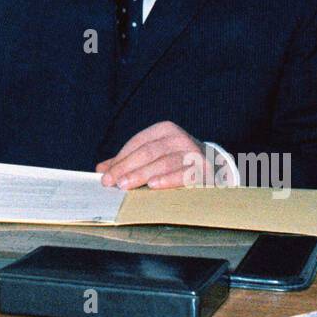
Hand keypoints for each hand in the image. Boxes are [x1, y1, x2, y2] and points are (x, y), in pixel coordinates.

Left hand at [96, 120, 212, 189]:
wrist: (215, 168)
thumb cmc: (177, 161)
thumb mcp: (155, 155)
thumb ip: (129, 161)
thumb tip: (101, 169)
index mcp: (165, 130)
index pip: (137, 143)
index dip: (120, 159)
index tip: (105, 175)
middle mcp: (179, 138)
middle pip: (148, 152)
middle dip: (126, 168)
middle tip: (111, 183)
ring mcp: (193, 152)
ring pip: (163, 162)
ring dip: (142, 174)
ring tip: (125, 185)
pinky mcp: (203, 169)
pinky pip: (183, 174)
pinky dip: (167, 180)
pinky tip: (153, 186)